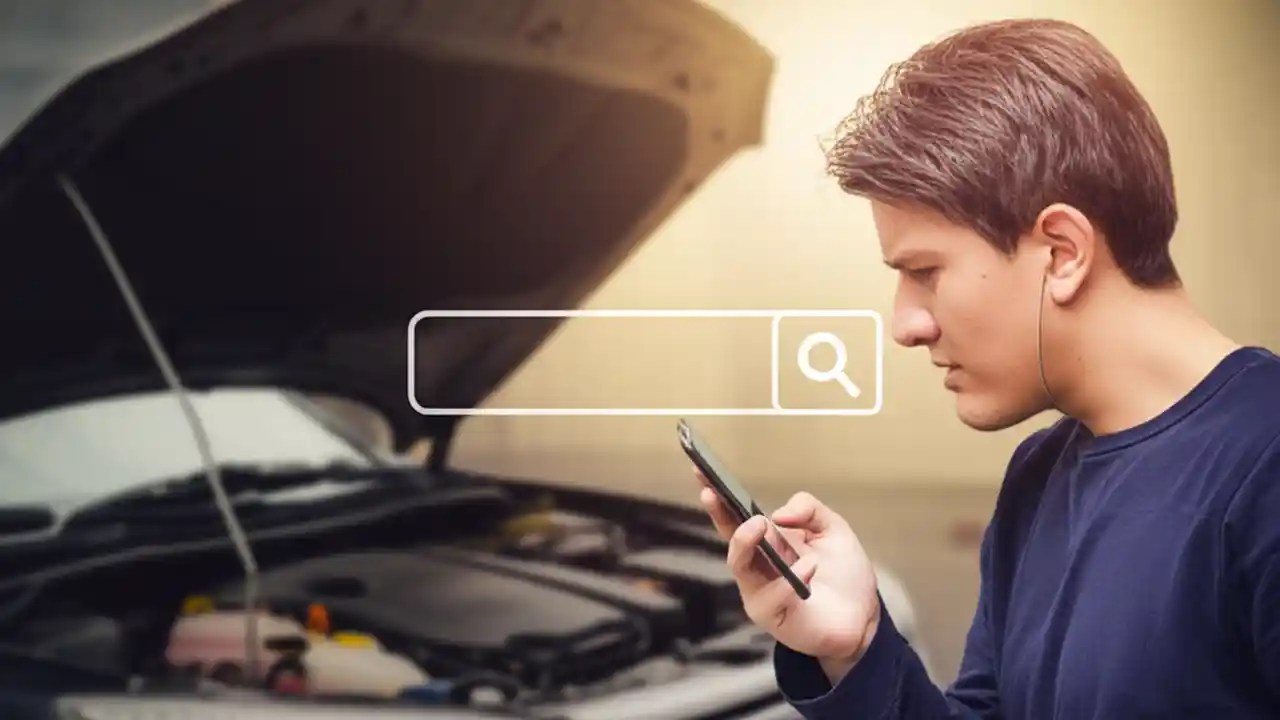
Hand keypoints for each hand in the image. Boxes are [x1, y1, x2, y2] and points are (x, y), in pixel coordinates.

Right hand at [695, 469, 879, 681]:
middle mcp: (758, 565)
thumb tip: (779, 513)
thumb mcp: (832, 529)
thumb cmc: (843, 574)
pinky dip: (790, 579)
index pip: (735, 516)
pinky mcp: (772, 615)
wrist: (863, 617)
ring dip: (745, 541)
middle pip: (729, 538)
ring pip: (739, 564)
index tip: (700, 471)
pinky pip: (770, 596)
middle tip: (717, 494)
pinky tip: (810, 567)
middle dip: (718, 513)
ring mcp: (760, 591)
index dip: (717, 495)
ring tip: (761, 525)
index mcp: (768, 542)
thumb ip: (809, 510)